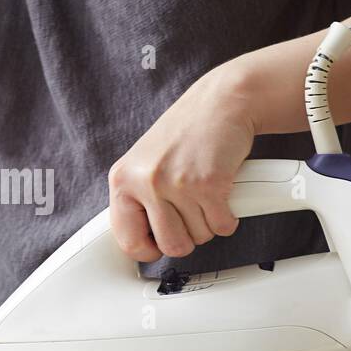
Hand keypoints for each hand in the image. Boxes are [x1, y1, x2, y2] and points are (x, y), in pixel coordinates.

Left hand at [108, 67, 258, 261]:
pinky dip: (229, 216)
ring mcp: (176, 184)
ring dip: (209, 221)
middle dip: (188, 235)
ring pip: (200, 237)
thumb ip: (138, 200)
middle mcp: (145, 182)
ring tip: (205, 191)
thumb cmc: (186, 133)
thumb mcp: (145, 165)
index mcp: (122, 180)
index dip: (150, 249)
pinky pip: (223, 226)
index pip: (128, 241)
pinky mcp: (209, 185)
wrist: (221, 102)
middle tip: (192, 211)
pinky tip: (222, 191)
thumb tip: (139, 245)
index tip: (160, 244)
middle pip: (172, 246)